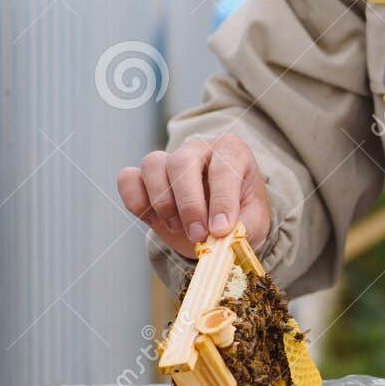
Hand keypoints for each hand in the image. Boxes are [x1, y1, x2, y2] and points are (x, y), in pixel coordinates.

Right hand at [116, 135, 271, 258]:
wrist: (219, 223)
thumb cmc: (241, 216)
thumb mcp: (255, 223)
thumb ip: (244, 228)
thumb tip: (223, 236)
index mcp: (232, 152)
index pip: (224, 167)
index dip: (222, 200)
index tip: (220, 230)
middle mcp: (198, 149)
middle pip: (182, 162)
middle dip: (189, 203)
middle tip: (198, 236)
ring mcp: (169, 158)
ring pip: (153, 165)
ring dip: (162, 202)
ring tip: (178, 228)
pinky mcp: (144, 176)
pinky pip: (129, 178)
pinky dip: (135, 200)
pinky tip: (153, 220)